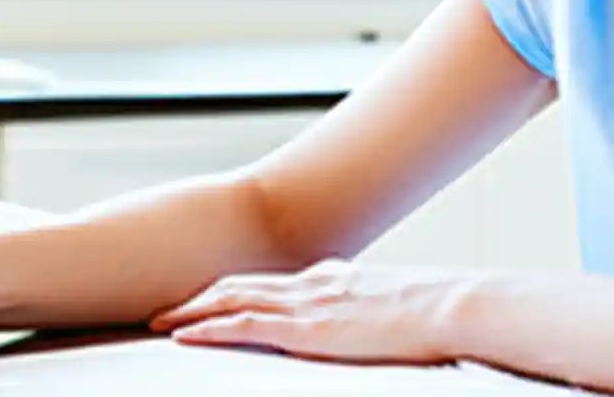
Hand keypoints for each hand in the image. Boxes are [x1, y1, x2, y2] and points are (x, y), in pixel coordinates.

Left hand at [148, 259, 470, 364]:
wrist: (453, 305)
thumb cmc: (438, 311)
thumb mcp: (396, 305)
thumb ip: (371, 309)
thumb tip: (372, 321)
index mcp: (334, 276)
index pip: (271, 281)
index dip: (234, 289)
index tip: (210, 298)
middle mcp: (313, 281)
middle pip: (241, 283)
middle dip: (200, 295)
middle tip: (166, 308)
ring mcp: (309, 302)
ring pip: (232, 298)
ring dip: (192, 309)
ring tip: (160, 321)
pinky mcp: (309, 327)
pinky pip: (244, 325)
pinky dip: (209, 328)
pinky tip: (184, 336)